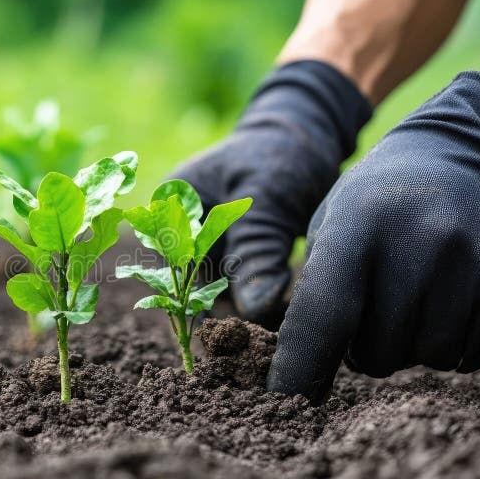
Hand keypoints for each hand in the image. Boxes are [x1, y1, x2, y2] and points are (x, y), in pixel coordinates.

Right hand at [172, 60, 370, 327]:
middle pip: (189, 289)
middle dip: (222, 317)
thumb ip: (257, 252)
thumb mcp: (268, 200)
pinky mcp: (233, 255)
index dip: (190, 309)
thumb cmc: (283, 154)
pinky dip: (257, 304)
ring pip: (215, 296)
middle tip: (259, 343)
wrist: (309, 135)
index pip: (170, 271)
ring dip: (243, 315)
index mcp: (170, 208)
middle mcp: (181, 231)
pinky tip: (282, 314)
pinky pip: (237, 290)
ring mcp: (207, 244)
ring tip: (276, 329)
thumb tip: (252, 311)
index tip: (225, 341)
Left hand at [268, 69, 479, 403]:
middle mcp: (424, 246)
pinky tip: (454, 294)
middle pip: (375, 354)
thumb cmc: (382, 198)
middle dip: (365, 344)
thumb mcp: (334, 222)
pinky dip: (456, 340)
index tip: (283, 401)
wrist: (470, 155)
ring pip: (426, 359)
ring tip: (419, 287)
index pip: (323, 316)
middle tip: (378, 298)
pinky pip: (473, 355)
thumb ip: (315, 292)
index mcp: (362, 224)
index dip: (299, 368)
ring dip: (413, 342)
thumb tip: (295, 381)